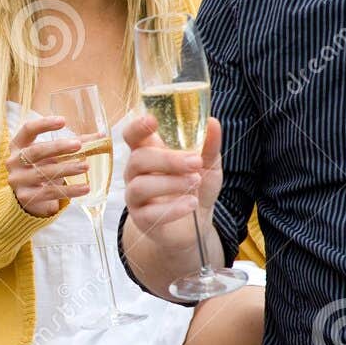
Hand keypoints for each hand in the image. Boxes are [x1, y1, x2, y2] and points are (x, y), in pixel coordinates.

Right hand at [6, 114, 87, 217]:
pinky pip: (50, 192)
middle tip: (78, 144)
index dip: (44, 124)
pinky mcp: (26, 197)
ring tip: (85, 166)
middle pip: (36, 152)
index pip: (28, 130)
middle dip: (58, 147)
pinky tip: (85, 187)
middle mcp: (14, 161)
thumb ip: (72, 144)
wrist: (25, 196)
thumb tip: (101, 135)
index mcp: (18, 145)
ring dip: (66, 168)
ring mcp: (18, 180)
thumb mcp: (50, 154)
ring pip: (44, 173)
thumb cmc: (40, 167)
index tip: (63, 121)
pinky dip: (69, 190)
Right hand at [122, 112, 224, 242]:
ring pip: (140, 186)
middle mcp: (136, 172)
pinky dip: (172, 208)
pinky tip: (191, 204)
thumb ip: (208, 145)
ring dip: (171, 183)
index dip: (137, 127)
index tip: (152, 120)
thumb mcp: (208, 164)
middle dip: (167, 159)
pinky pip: (149, 213)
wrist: (195, 224)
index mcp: (149, 152)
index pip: (132, 135)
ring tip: (195, 182)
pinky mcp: (141, 219)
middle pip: (138, 159)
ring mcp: (135, 196)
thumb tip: (212, 122)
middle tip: (195, 162)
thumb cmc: (196, 187)